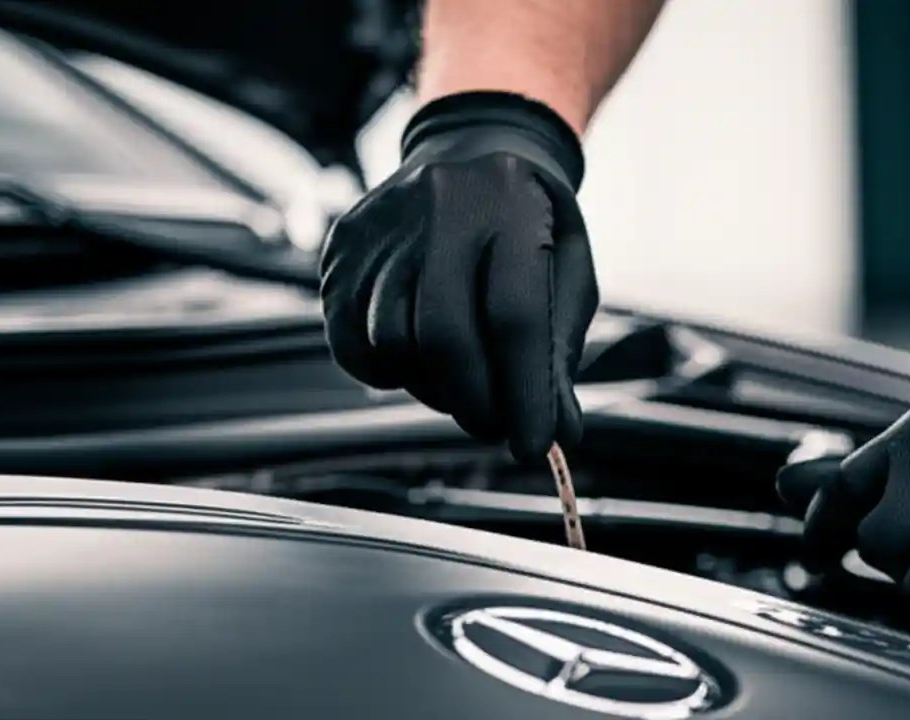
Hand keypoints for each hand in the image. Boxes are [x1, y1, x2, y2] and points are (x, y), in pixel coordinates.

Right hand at [319, 92, 597, 460]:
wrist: (472, 151)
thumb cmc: (529, 223)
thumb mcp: (567, 273)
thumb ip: (558, 353)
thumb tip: (557, 434)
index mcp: (512, 207)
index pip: (514, 317)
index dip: (524, 395)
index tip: (534, 447)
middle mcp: (441, 207)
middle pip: (442, 334)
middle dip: (473, 400)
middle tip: (494, 424)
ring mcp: (382, 226)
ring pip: (391, 341)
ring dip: (431, 387)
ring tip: (461, 380)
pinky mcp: (343, 248)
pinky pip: (350, 340)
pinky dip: (385, 371)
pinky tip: (416, 359)